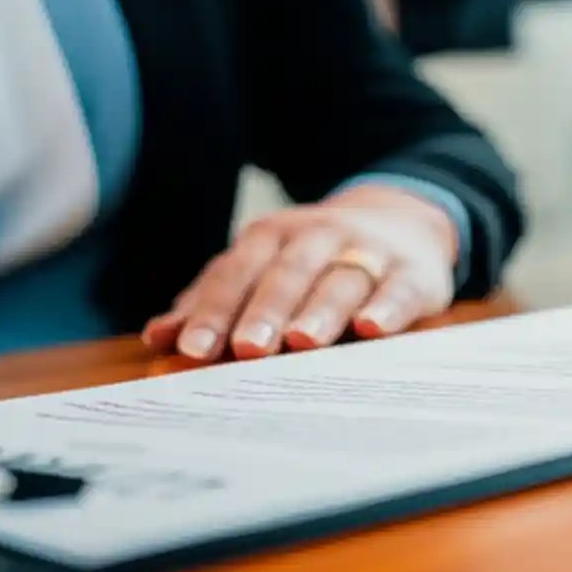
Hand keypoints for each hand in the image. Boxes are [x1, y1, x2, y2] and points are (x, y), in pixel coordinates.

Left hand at [143, 185, 457, 360]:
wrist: (403, 221)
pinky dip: (386, 307)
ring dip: (321, 310)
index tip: (193, 349)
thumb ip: (216, 303)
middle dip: (267, 311)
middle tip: (248, 349)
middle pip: (288, 274)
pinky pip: (399, 289)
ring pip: (342, 279)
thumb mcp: (265, 270)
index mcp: (273, 236)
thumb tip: (159, 337)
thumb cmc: (318, 261)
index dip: (215, 311)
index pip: (237, 273)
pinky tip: (372, 328)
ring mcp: (369, 251)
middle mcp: (319, 236)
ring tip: (302, 343)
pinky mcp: (413, 273)